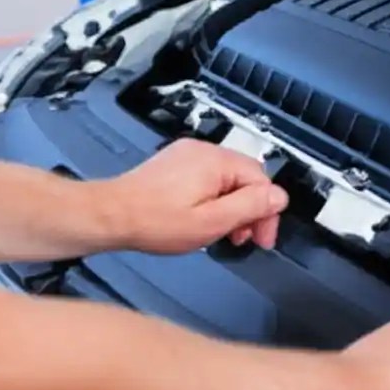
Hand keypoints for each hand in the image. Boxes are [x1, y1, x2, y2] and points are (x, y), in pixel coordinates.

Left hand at [105, 138, 288, 253]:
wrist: (110, 215)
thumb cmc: (156, 221)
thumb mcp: (211, 221)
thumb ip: (249, 207)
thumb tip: (279, 197)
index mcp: (217, 161)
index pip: (261, 181)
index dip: (266, 213)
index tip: (261, 239)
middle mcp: (204, 150)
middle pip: (245, 178)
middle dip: (250, 210)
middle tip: (241, 239)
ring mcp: (187, 155)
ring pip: (227, 180)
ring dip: (232, 207)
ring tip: (221, 233)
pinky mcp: (174, 164)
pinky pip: (207, 178)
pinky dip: (213, 199)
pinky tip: (203, 219)